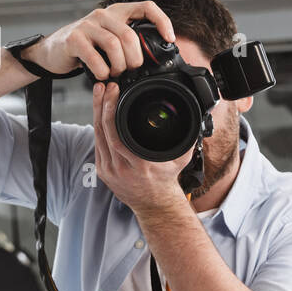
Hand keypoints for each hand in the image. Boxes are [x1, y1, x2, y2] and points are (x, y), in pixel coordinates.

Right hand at [21, 1, 175, 77]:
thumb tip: (154, 59)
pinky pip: (96, 58)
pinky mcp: (74, 38)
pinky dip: (102, 71)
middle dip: (135, 59)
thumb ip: (129, 43)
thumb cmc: (87, 49)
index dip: (162, 21)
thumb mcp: (110, 41)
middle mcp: (104, 14)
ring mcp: (88, 25)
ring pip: (115, 45)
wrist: (53, 51)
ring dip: (119, 66)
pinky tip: (101, 74)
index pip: (146, 7)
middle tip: (130, 70)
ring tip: (115, 73)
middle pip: (131, 35)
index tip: (170, 39)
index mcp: (118, 12)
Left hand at [92, 80, 194, 215]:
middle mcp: (120, 168)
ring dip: (96, 112)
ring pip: (96, 135)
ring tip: (99, 93)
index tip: (113, 90)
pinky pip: (98, 144)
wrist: (155, 205)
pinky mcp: (102, 171)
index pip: (115, 131)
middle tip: (102, 85)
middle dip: (100, 103)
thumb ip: (186, 140)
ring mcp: (108, 170)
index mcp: (138, 163)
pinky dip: (98, 126)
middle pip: (102, 129)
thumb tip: (195, 120)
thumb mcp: (180, 159)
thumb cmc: (167, 180)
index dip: (110, 108)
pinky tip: (100, 113)